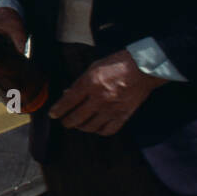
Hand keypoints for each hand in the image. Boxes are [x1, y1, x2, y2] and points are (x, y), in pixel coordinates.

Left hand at [48, 49, 167, 135]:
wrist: (143, 69)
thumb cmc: (118, 64)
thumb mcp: (94, 68)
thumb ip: (80, 82)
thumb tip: (67, 94)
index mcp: (90, 83)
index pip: (68, 102)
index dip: (58, 110)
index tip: (53, 114)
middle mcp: (99, 98)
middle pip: (76, 117)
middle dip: (67, 122)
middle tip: (64, 121)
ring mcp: (112, 108)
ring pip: (90, 126)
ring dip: (81, 127)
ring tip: (79, 124)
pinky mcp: (124, 115)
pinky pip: (108, 130)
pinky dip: (99, 131)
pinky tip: (96, 127)